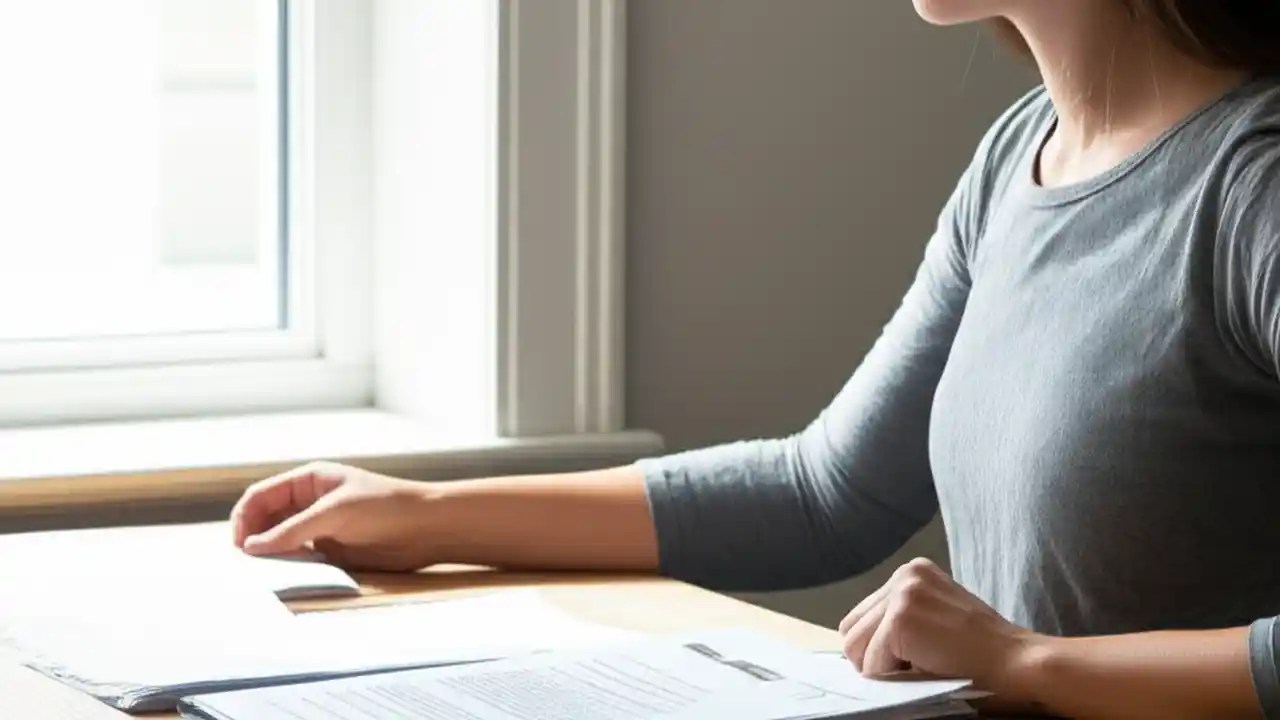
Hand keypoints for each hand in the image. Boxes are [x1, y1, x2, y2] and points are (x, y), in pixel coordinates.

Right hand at [230, 461, 439, 571]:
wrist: (427, 527)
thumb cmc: (385, 507)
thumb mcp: (335, 513)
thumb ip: (294, 530)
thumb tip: (252, 547)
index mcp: (308, 480)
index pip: (260, 496)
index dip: (244, 518)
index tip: (240, 546)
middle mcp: (309, 502)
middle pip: (265, 520)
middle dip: (253, 539)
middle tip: (248, 564)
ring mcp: (319, 527)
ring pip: (280, 541)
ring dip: (269, 555)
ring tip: (264, 573)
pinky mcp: (331, 550)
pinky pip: (299, 558)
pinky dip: (287, 566)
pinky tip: (287, 576)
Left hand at [838, 558, 1043, 696]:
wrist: (1020, 664)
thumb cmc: (983, 655)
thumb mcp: (937, 621)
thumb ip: (902, 622)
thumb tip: (857, 648)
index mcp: (912, 573)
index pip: (864, 617)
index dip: (878, 648)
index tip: (911, 658)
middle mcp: (904, 574)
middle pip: (852, 628)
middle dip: (873, 657)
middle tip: (912, 668)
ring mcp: (902, 593)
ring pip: (856, 647)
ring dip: (882, 669)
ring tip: (921, 667)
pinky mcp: (902, 617)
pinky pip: (872, 663)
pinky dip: (891, 679)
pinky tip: (926, 670)